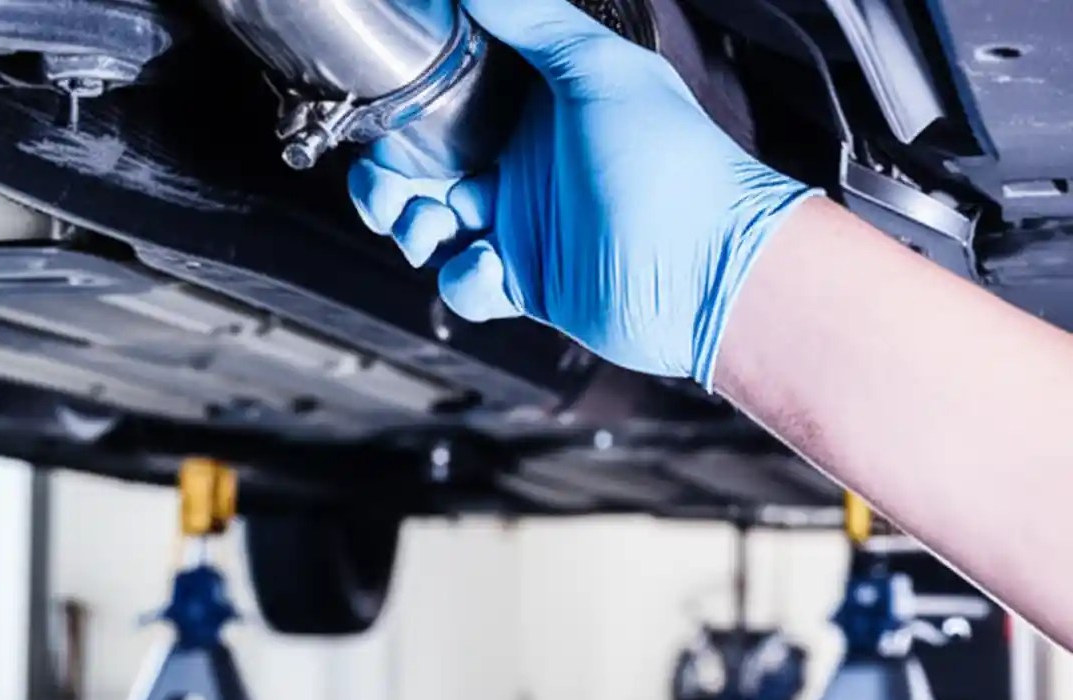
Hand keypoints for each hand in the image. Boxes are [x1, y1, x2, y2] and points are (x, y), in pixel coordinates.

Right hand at [348, 0, 817, 387]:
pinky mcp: (526, 284)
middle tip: (386, 192)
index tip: (382, 118)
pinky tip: (492, 270)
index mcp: (533, 109)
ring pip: (432, 227)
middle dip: (389, 181)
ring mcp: (522, 226)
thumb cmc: (674, 167)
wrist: (708, 272)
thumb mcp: (604, 70)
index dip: (405, 113)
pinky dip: (465, 281)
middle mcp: (522, 165)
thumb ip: (536, 22)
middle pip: (422, 170)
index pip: (445, 104)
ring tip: (433, 230)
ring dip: (415, 229)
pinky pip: (466, 284)